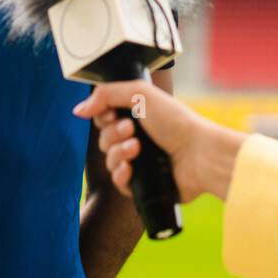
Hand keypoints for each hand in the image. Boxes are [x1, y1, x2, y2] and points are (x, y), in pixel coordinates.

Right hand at [73, 79, 247, 202]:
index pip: (103, 117)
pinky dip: (121, 174)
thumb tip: (78, 109)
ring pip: (108, 160)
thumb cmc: (175, 121)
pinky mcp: (141, 184)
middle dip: (112, 133)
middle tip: (131, 129)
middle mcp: (136, 137)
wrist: (198, 153)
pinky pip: (117, 181)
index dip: (102, 116)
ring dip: (118, 152)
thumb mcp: (139, 93)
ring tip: (137, 149)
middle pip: (103, 138)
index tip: (112, 113)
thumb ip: (105, 95)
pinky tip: (131, 168)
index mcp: (136, 116)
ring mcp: (139, 161)